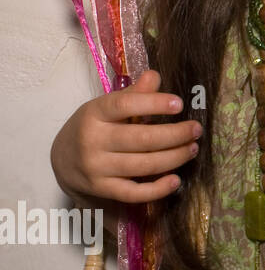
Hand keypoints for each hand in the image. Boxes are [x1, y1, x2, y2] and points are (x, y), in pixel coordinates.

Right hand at [49, 69, 199, 203]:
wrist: (62, 160)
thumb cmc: (94, 127)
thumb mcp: (106, 106)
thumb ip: (133, 94)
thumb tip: (155, 76)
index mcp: (94, 113)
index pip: (124, 105)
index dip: (154, 104)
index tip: (179, 104)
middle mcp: (93, 140)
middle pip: (142, 139)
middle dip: (176, 135)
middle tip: (196, 130)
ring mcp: (96, 167)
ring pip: (144, 165)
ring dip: (175, 158)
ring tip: (193, 148)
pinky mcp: (102, 189)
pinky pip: (134, 193)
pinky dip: (158, 189)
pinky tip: (176, 180)